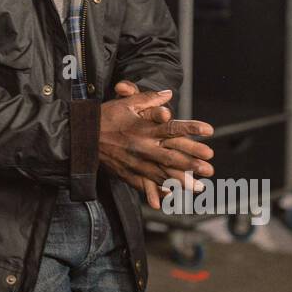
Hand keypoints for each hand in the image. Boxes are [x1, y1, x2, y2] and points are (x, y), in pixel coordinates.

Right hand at [99, 83, 214, 209]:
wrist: (81, 136)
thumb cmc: (105, 117)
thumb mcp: (126, 103)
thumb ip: (149, 99)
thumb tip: (168, 94)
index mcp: (144, 128)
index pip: (173, 127)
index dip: (192, 128)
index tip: (210, 131)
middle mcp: (142, 146)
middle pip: (172, 156)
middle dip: (192, 163)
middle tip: (209, 168)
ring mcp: (135, 162)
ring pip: (162, 174)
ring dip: (181, 181)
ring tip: (198, 188)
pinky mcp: (127, 173)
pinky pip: (145, 185)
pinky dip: (158, 192)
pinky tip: (170, 198)